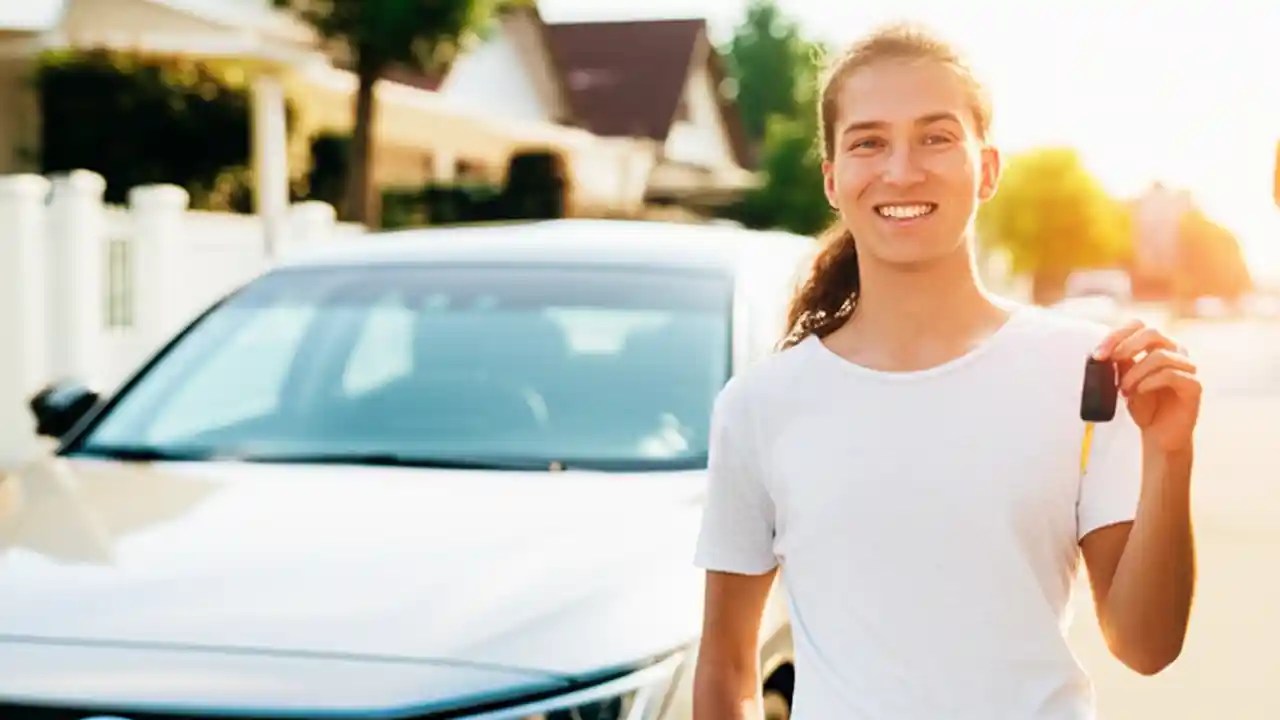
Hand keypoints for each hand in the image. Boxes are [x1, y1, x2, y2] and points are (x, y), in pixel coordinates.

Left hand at [1094, 319, 1200, 454]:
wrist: (1160, 435)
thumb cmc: (1144, 405)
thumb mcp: (1124, 381)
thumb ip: (1119, 363)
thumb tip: (1103, 351)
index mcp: (1157, 345)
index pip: (1138, 325)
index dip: (1116, 335)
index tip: (1097, 354)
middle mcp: (1175, 351)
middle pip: (1152, 333)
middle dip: (1125, 346)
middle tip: (1110, 362)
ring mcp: (1187, 367)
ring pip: (1160, 355)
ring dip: (1135, 372)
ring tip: (1124, 389)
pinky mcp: (1194, 386)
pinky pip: (1171, 374)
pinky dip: (1149, 382)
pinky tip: (1139, 391)